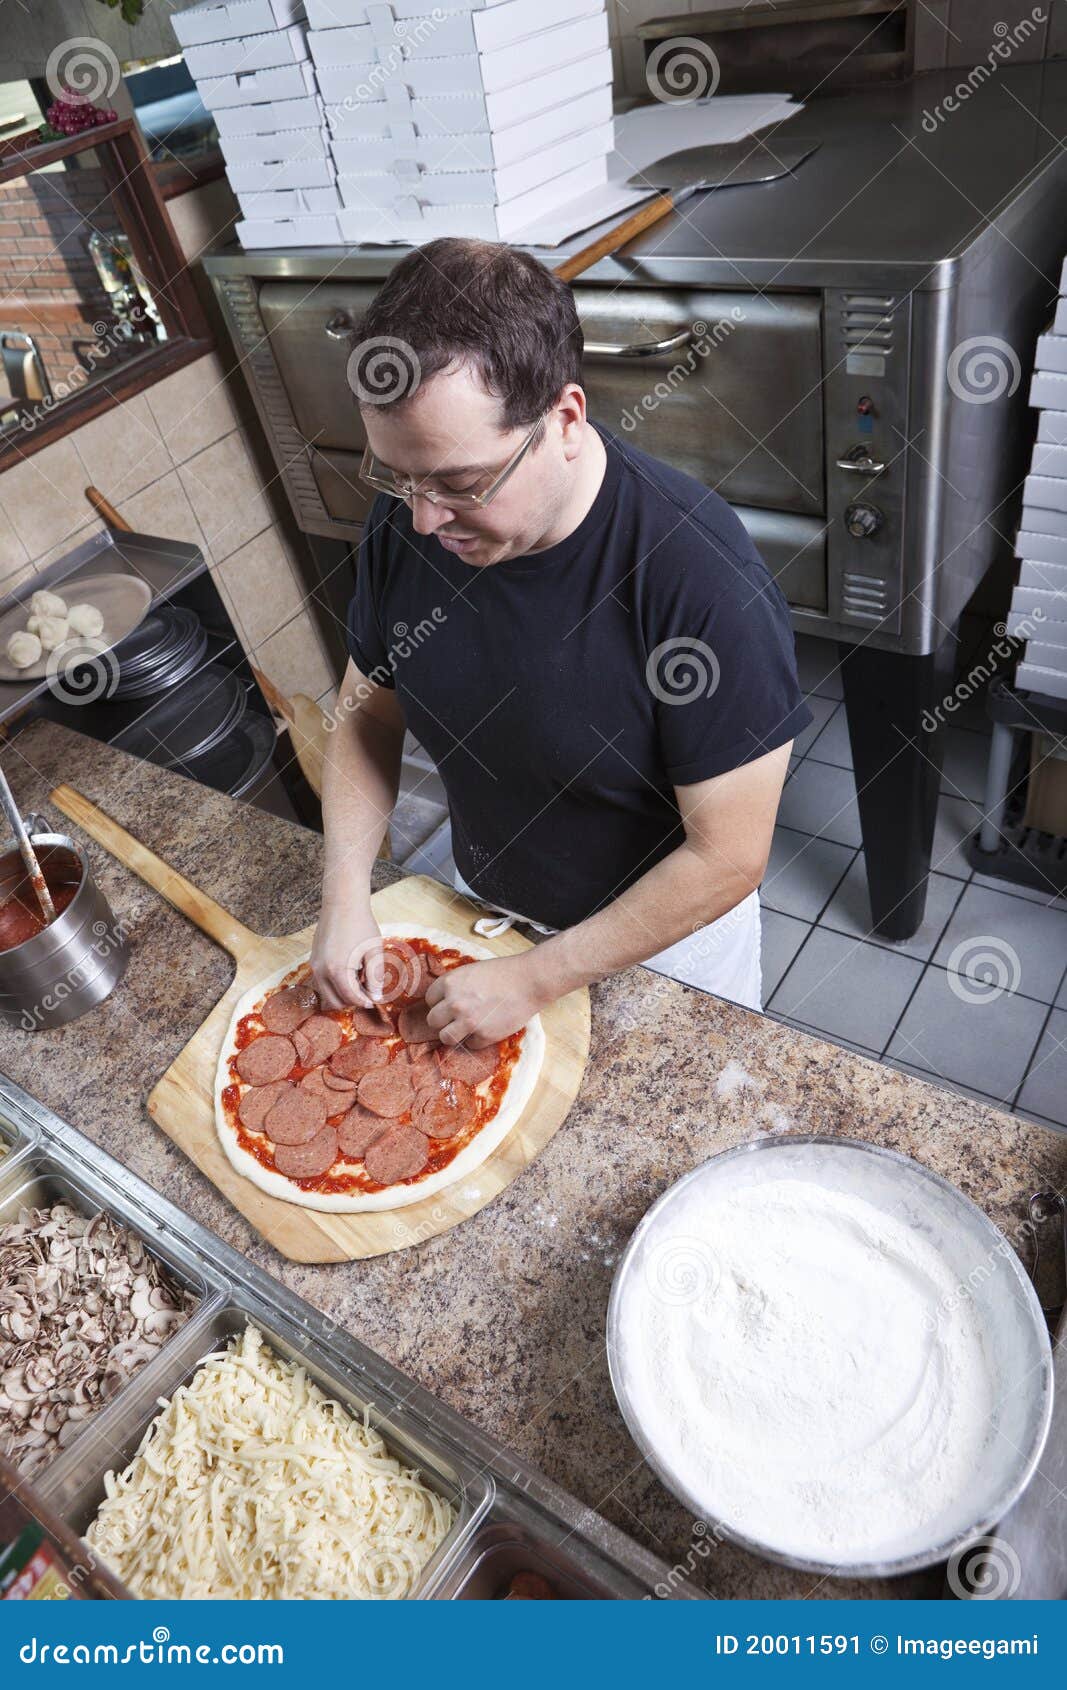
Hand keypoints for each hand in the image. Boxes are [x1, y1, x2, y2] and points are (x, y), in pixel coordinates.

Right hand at [310, 902, 387, 1008]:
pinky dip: (334, 984)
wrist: (342, 902)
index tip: (375, 1000)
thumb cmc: (361, 925)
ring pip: (326, 994)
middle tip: (366, 991)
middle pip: (335, 1002)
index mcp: (337, 971)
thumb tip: (376, 997)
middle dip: (352, 1001)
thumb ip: (375, 978)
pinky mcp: (313, 959)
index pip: (351, 998)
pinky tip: (349, 971)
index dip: (365, 1002)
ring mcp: (314, 965)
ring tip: (358, 980)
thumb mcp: (374, 952)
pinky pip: (322, 981)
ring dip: (341, 994)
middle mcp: (321, 971)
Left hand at [425, 953, 549, 1046]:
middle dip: (443, 1021)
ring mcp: (468, 1021)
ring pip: (446, 1037)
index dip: (439, 1003)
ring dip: (454, 1034)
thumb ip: (455, 985)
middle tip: (456, 1019)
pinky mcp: (483, 1035)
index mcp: (449, 983)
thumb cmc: (503, 972)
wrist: (529, 981)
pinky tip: (488, 1028)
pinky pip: (470, 1044)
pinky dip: (477, 1040)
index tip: (449, 1005)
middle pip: (432, 1021)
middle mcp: (454, 1003)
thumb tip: (442, 1001)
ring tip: (468, 1028)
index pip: (429, 1000)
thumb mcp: (471, 971)